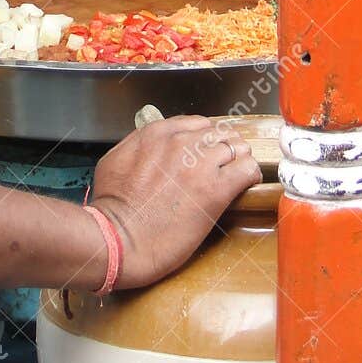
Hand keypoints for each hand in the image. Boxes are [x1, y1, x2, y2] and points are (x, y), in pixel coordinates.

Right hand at [89, 115, 260, 290]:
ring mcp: (200, 164)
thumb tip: (154, 145)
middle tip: (223, 166)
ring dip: (238, 160)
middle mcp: (181, 143)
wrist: (119, 239)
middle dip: (224, 148)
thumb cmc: (112, 207)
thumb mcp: (116, 159)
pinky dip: (249, 175)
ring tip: (235, 176)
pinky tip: (244, 185)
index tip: (206, 152)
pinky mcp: (216, 189)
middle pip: (220, 134)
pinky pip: (247, 169)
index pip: (198, 123)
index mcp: (157, 133)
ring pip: (238, 147)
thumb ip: (139, 144)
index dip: (206, 139)